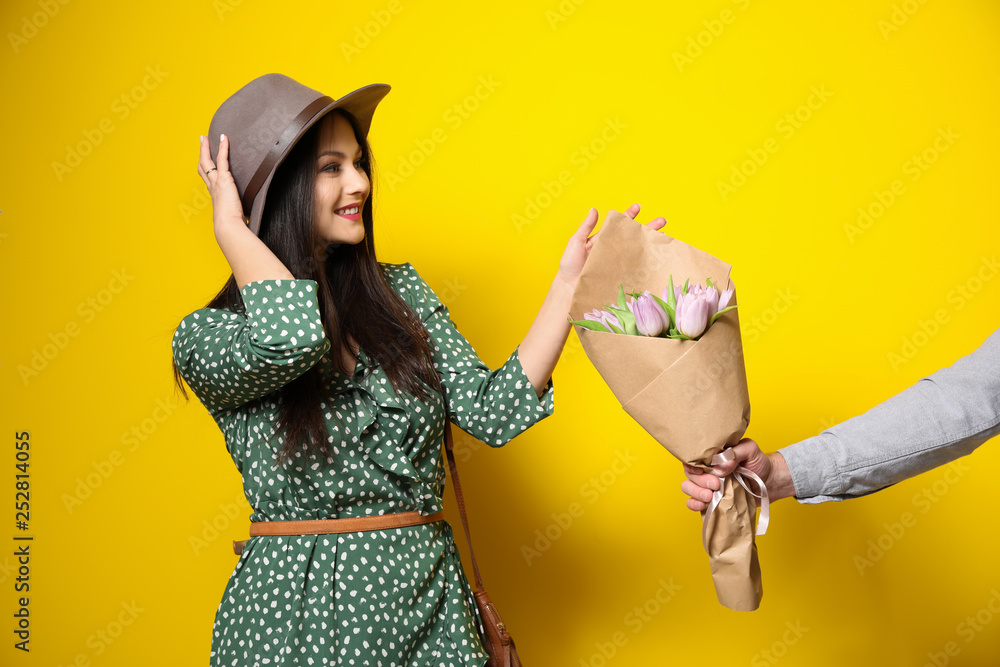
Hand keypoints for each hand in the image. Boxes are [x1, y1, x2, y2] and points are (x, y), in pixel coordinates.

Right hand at [198, 134, 248, 231]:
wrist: (227, 224)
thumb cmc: (231, 223)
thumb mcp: (231, 214)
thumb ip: (235, 210)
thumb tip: (245, 215)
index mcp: (213, 194)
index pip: (207, 178)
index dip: (205, 169)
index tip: (204, 161)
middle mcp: (212, 186)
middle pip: (202, 166)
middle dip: (201, 153)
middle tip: (202, 142)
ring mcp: (216, 182)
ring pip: (208, 161)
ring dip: (207, 148)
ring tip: (207, 137)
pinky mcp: (224, 179)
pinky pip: (222, 159)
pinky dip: (223, 148)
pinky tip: (224, 138)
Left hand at [556, 203, 666, 287]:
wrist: (568, 288)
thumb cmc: (569, 266)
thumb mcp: (576, 242)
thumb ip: (586, 227)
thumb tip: (594, 210)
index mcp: (602, 239)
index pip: (618, 224)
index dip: (628, 215)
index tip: (637, 207)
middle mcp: (612, 249)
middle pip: (633, 236)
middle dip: (648, 227)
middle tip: (662, 221)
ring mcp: (616, 262)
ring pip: (637, 249)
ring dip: (650, 243)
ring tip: (663, 237)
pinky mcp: (618, 274)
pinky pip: (633, 266)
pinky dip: (645, 262)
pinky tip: (654, 258)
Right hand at [680, 438, 794, 510]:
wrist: (770, 482)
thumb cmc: (758, 463)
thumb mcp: (750, 449)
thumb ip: (735, 453)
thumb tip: (720, 467)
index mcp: (712, 456)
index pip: (692, 458)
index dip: (692, 465)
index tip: (702, 471)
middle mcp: (707, 470)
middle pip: (690, 475)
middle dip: (700, 481)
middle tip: (716, 484)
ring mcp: (708, 485)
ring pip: (688, 487)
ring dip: (696, 493)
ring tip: (710, 496)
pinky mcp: (712, 499)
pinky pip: (694, 503)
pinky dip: (694, 504)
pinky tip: (703, 505)